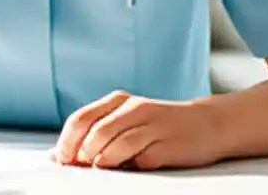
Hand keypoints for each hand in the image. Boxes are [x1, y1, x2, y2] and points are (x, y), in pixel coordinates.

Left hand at [53, 91, 224, 169]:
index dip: (67, 141)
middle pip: (96, 131)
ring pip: (117, 143)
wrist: (207, 124)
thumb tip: (62, 155)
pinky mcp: (168, 145)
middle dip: (82, 153)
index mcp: (118, 101)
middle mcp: (134, 108)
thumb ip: (98, 132)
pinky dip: (130, 166)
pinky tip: (130, 168)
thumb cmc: (158, 126)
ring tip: (101, 168)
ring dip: (103, 160)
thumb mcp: (127, 120)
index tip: (60, 159)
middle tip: (78, 167)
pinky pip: (142, 158)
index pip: (81, 119)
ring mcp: (152, 125)